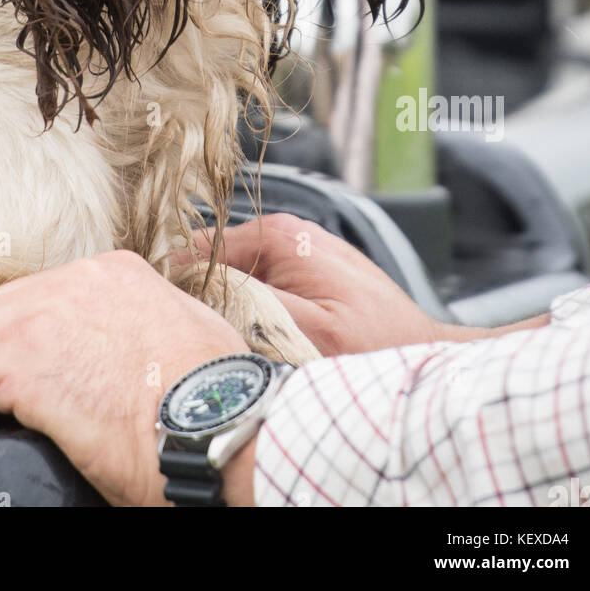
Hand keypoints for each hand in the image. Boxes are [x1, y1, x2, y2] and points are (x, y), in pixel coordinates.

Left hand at [0, 250, 249, 507]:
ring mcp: (43, 314)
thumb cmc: (217, 396)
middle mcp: (75, 279)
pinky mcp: (21, 359)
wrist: (222, 419)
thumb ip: (144, 326)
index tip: (33, 381)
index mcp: (114, 273)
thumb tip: (131, 357)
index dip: (25, 342)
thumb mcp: (184, 333)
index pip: (37, 295)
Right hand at [193, 215, 461, 354]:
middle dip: (200, 297)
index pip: (200, 246)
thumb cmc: (377, 346)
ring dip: (227, 309)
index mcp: (281, 235)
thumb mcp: (305, 327)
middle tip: (196, 341)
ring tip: (228, 347)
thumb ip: (247, 299)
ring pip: (236, 279)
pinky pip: (260, 289)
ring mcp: (299, 254)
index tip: (163, 318)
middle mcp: (287, 235)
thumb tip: (189, 278)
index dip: (175, 281)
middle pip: (215, 261)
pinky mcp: (308, 276)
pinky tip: (256, 344)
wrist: (426, 355)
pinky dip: (251, 314)